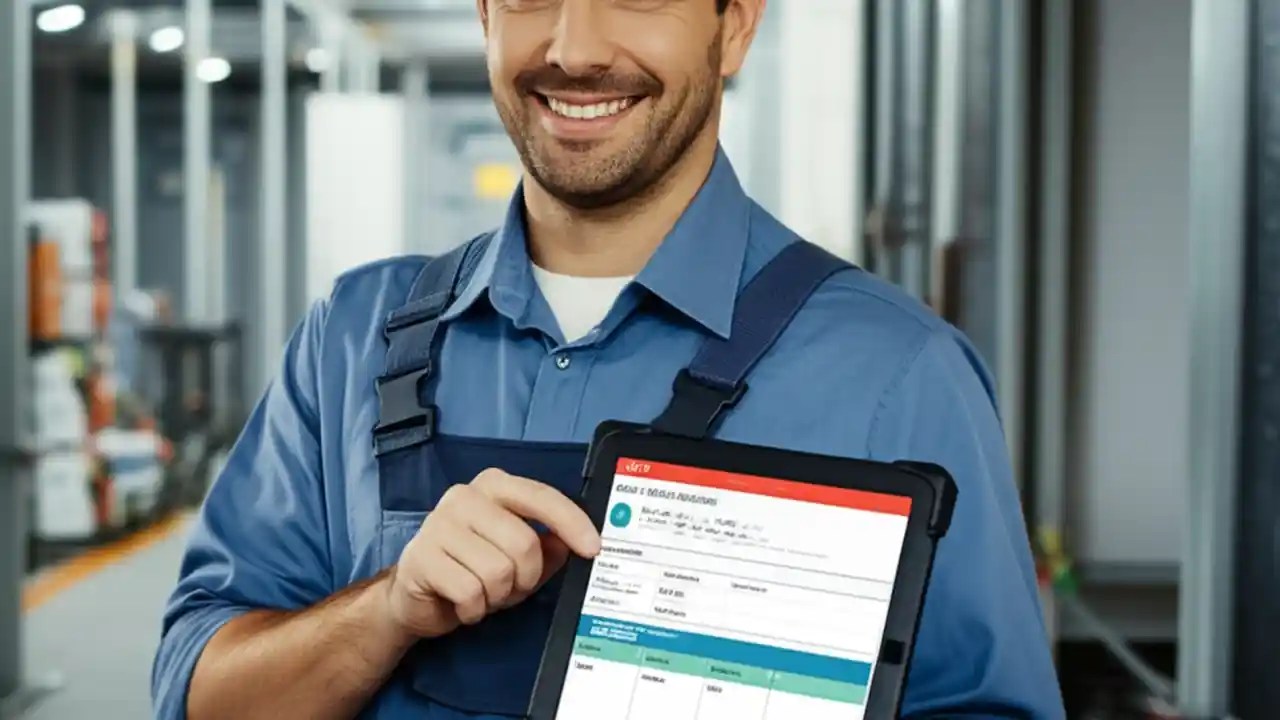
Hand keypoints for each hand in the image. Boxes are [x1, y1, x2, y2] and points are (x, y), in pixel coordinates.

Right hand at [386, 468, 600, 638]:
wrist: (415, 596)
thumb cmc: (472, 571)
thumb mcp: (518, 560)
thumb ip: (547, 549)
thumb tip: (570, 544)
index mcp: (494, 487)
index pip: (540, 496)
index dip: (572, 523)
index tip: (593, 549)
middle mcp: (465, 496)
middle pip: (524, 543)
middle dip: (525, 578)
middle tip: (509, 587)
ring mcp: (438, 523)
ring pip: (498, 571)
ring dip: (498, 596)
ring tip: (482, 593)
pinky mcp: (421, 556)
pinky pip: (470, 592)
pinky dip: (474, 609)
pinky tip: (463, 604)